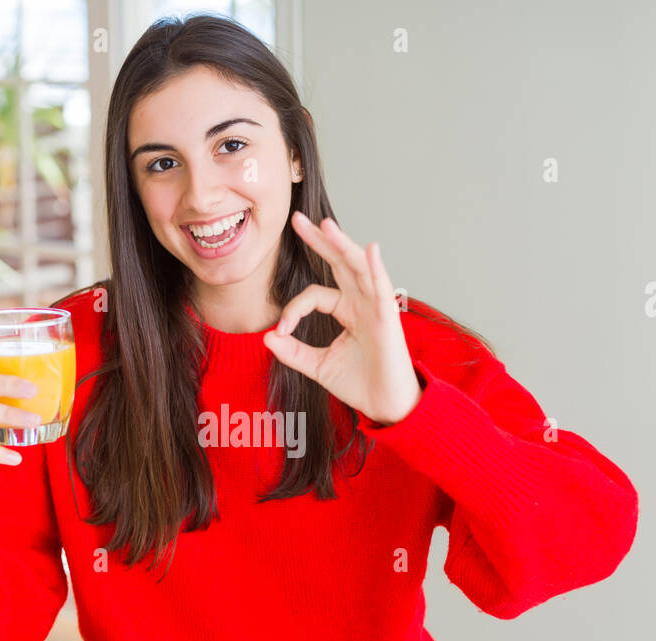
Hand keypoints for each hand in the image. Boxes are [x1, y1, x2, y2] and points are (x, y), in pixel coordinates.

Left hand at [262, 211, 421, 425]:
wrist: (385, 406)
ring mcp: (376, 307)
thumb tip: (267, 336)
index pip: (315, 295)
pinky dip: (375, 268)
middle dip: (319, 241)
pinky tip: (369, 249)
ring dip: (342, 245)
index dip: (294, 308)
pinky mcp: (387, 318)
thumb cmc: (360, 384)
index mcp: (347, 310)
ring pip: (357, 268)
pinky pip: (382, 288)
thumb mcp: (317, 366)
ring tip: (325, 225)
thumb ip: (292, 352)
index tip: (282, 330)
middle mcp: (362, 302)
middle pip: (339, 263)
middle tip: (297, 219)